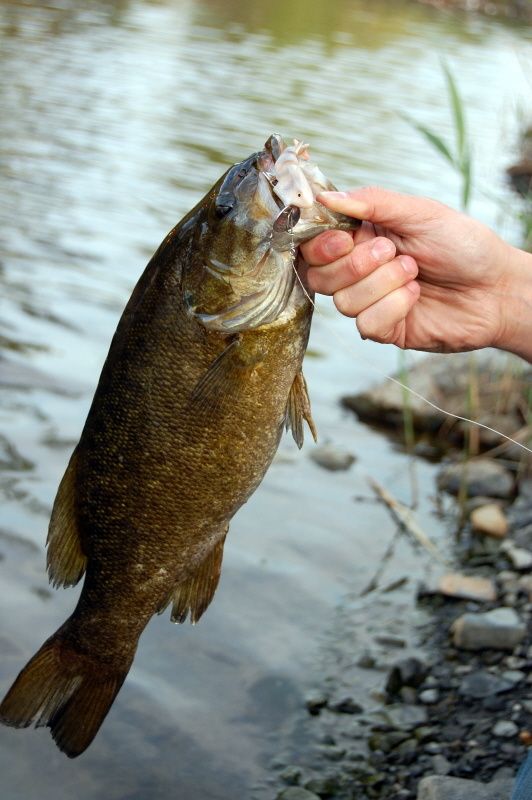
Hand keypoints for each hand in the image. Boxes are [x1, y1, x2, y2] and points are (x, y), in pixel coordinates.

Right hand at [300, 187, 531, 358]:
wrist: (496, 288)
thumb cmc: (463, 246)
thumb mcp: (420, 213)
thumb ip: (373, 201)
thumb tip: (327, 195)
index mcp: (362, 237)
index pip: (315, 245)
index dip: (322, 245)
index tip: (345, 239)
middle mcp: (359, 271)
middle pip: (320, 276)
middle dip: (356, 264)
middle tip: (392, 252)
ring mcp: (369, 301)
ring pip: (343, 301)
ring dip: (383, 284)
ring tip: (414, 273)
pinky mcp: (384, 329)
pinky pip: (366, 324)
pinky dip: (394, 307)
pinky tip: (416, 297)